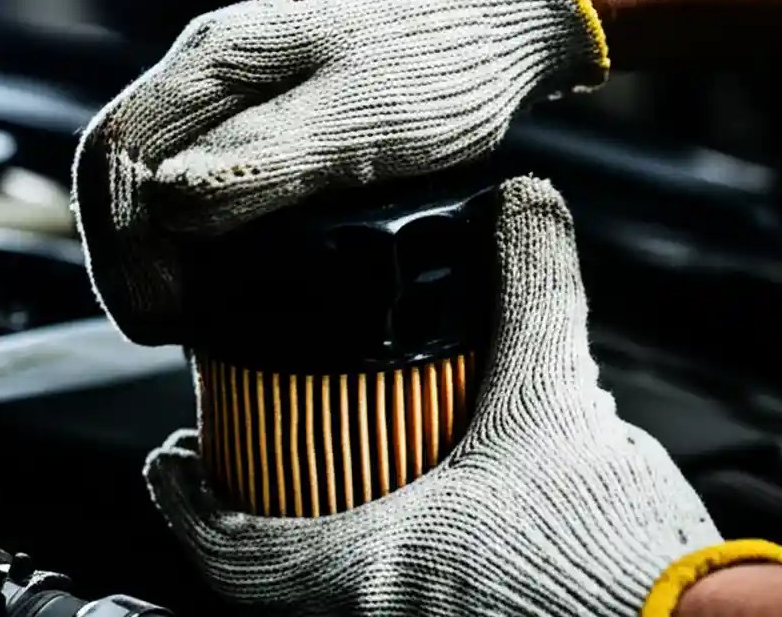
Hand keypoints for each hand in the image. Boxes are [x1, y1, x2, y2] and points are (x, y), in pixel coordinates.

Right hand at [72, 0, 607, 345]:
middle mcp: (209, 70)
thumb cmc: (446, 60)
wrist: (502, 15)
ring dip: (155, 250)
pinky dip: (192, 233)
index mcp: (217, 61)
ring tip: (190, 316)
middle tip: (169, 331)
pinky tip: (222, 274)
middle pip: (121, 168)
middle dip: (128, 260)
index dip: (119, 248)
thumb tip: (168, 208)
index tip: (160, 318)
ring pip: (155, 173)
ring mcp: (233, 89)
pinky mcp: (263, 111)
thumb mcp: (363, 120)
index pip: (115, 153)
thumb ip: (265, 160)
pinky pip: (199, 171)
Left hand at [144, 177, 781, 616]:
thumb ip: (529, 292)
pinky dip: (375, 562)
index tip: (169, 455)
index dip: (185, 498)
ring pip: (325, 597)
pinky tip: (420, 517)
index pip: (228, 549)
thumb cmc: (612, 563)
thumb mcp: (556, 399)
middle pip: (264, 583)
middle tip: (242, 457)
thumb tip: (518, 204)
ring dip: (310, 540)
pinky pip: (387, 604)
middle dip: (246, 514)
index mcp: (365, 575)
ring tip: (321, 477)